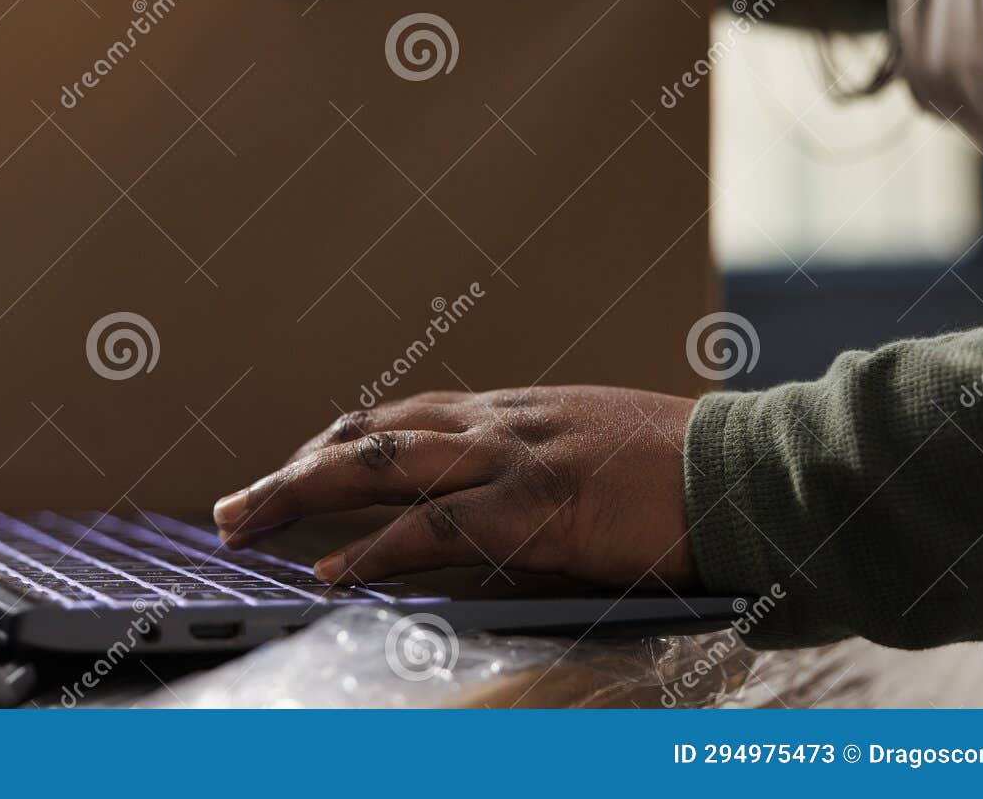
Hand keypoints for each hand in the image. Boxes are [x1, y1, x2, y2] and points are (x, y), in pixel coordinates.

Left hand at [211, 386, 698, 588]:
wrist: (750, 469)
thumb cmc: (683, 471)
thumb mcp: (593, 454)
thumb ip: (533, 475)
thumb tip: (487, 521)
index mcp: (512, 411)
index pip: (398, 418)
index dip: (334, 446)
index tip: (292, 470)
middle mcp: (497, 422)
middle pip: (365, 436)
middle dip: (289, 471)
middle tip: (232, 506)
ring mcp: (510, 458)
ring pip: (376, 465)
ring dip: (297, 495)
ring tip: (240, 526)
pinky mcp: (533, 507)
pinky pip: (432, 526)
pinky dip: (371, 549)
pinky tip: (329, 572)